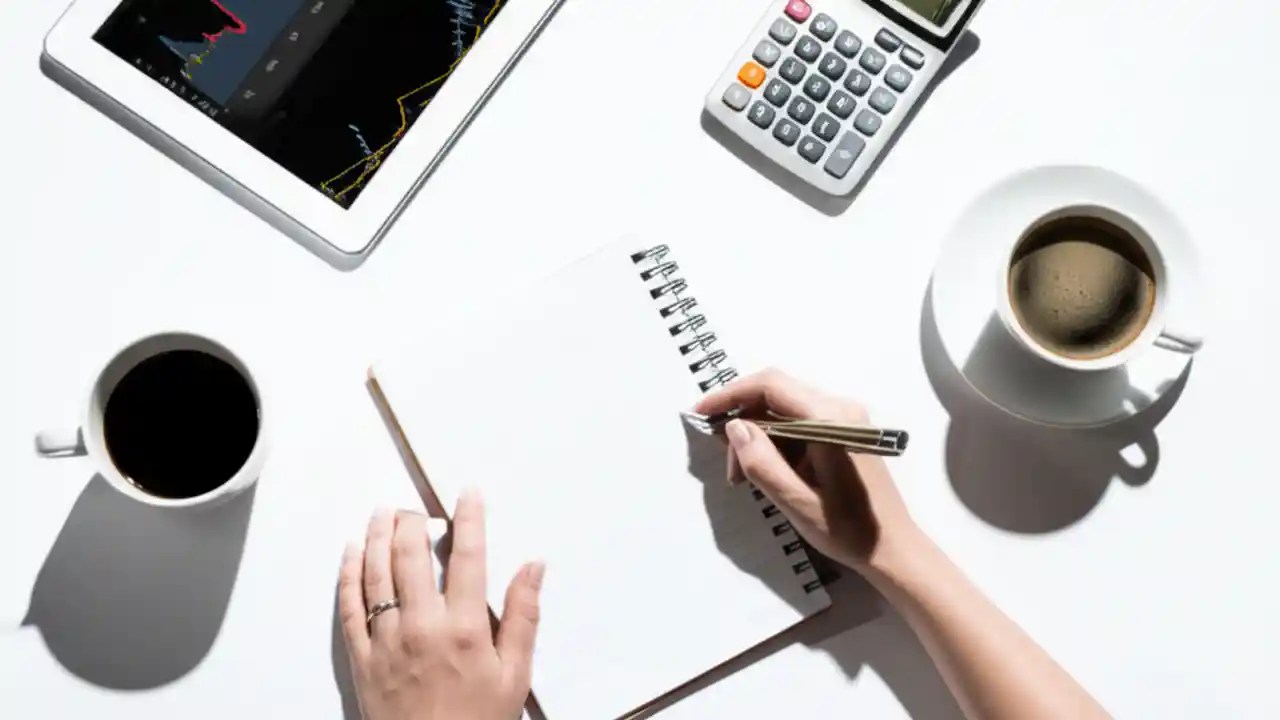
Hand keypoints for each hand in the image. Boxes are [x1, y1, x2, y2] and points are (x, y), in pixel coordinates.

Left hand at [338, 492, 543, 719]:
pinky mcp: (362, 657)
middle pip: (410, 555)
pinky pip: (350, 606)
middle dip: (412, 520)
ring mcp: (386, 640)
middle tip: (417, 506)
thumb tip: (533, 567)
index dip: (469, 519)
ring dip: (377, 536)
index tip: (468, 495)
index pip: (467, 557)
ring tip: (382, 513)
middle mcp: (421, 626)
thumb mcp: (516, 675)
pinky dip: (348, 574)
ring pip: (375, 572)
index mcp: (464, 627)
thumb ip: (524, 617)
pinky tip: (352, 553)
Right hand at [695, 369, 919, 575]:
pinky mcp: (844, 431)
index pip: (771, 385)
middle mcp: (840, 408)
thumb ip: (763, 463)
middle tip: (728, 467)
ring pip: (784, 410)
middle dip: (742, 422)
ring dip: (758, 437)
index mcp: (830, 419)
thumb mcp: (796, 502)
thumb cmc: (847, 530)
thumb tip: (734, 427)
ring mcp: (844, 418)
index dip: (731, 394)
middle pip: (776, 395)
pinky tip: (768, 472)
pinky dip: (776, 442)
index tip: (701, 414)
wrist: (893, 549)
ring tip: (745, 478)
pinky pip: (799, 423)